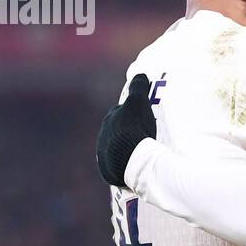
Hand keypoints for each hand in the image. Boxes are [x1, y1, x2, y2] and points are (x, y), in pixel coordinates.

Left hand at [97, 73, 156, 187]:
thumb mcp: (139, 103)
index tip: (141, 118)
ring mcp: (104, 155)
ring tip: (140, 153)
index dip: (130, 115)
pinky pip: (117, 167)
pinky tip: (135, 166)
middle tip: (142, 135)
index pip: (119, 114)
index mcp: (110, 120)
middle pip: (116, 132)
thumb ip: (138, 87)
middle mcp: (103, 136)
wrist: (131, 158)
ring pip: (115, 150)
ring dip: (124, 150)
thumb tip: (139, 74)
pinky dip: (124, 165)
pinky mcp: (108, 171)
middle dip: (125, 132)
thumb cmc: (136, 128)